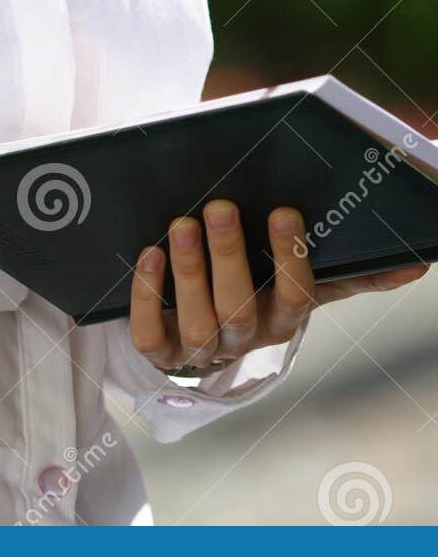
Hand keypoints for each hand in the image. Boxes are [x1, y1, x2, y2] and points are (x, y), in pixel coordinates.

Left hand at [130, 199, 430, 373]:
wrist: (201, 322)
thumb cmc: (261, 283)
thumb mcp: (307, 276)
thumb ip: (354, 270)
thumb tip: (417, 263)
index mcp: (283, 317)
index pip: (296, 297)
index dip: (289, 258)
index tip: (284, 210)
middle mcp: (244, 338)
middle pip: (240, 309)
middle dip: (229, 257)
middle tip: (220, 206)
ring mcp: (200, 348)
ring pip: (197, 323)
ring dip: (188, 272)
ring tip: (180, 223)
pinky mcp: (160, 350)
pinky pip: (149, 336)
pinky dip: (146, 296)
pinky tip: (147, 254)